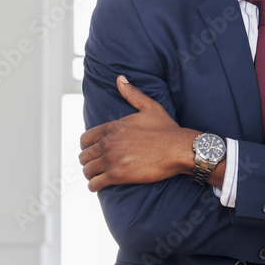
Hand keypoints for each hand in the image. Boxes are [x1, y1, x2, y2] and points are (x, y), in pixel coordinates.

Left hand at [79, 76, 197, 191]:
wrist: (180, 149)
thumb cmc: (167, 129)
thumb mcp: (150, 107)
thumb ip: (132, 94)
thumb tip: (120, 79)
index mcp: (113, 127)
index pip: (85, 139)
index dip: (87, 146)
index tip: (93, 151)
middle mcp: (108, 142)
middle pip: (84, 155)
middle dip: (88, 160)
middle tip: (95, 165)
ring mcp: (111, 159)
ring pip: (87, 169)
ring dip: (90, 173)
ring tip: (96, 176)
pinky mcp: (117, 175)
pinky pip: (95, 183)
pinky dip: (94, 186)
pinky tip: (98, 185)